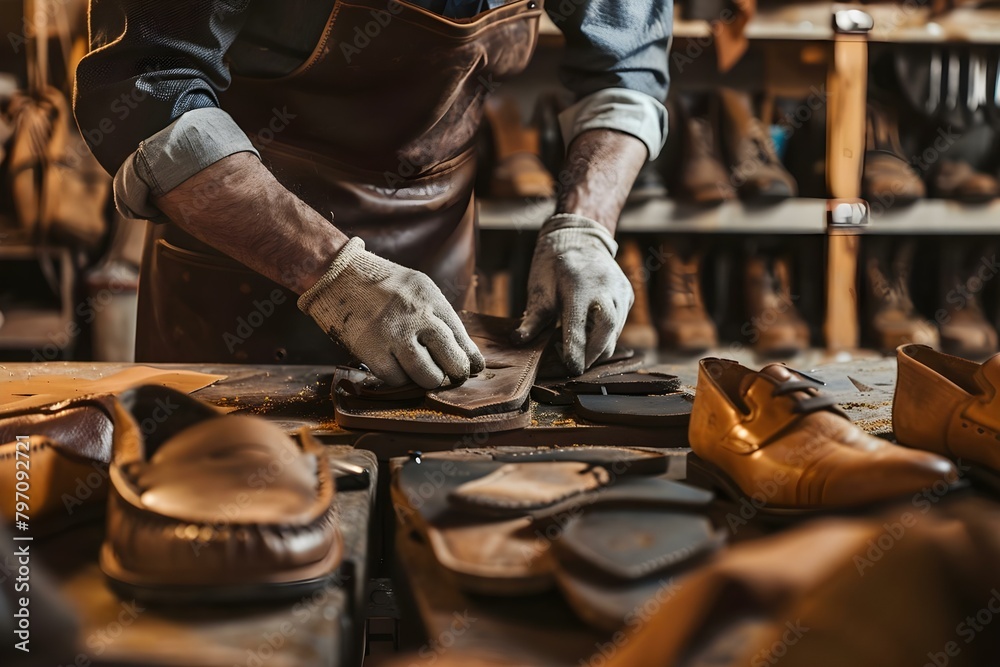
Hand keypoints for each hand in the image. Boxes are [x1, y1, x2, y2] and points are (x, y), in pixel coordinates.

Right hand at [298, 238, 484, 387]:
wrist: (336, 274)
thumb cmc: (380, 284)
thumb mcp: (417, 287)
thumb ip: (437, 313)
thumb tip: (461, 349)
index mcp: (430, 298)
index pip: (460, 335)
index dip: (469, 357)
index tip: (472, 367)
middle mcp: (416, 316)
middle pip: (451, 358)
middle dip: (456, 372)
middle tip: (454, 376)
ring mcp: (393, 335)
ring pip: (426, 375)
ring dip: (430, 380)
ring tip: (428, 376)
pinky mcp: (371, 351)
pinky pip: (396, 379)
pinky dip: (400, 379)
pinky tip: (399, 369)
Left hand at [514, 214, 632, 374]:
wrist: (580, 236)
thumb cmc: (554, 263)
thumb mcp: (539, 287)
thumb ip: (533, 316)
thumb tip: (519, 341)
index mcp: (579, 286)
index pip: (579, 328)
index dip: (575, 353)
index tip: (570, 368)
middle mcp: (605, 289)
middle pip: (605, 334)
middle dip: (591, 356)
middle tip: (574, 367)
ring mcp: (621, 292)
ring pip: (615, 333)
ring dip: (598, 349)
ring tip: (579, 354)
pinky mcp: (627, 295)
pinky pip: (620, 324)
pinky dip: (606, 337)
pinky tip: (589, 337)